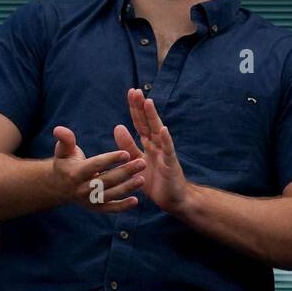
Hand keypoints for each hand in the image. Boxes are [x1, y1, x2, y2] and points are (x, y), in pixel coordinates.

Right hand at [50, 126, 144, 213]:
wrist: (59, 187)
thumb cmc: (66, 163)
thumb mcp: (64, 151)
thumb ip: (65, 140)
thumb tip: (59, 129)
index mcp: (75, 173)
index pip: (95, 165)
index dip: (110, 159)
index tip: (126, 153)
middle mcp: (81, 189)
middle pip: (106, 180)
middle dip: (125, 172)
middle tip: (142, 163)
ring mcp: (89, 200)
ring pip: (110, 195)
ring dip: (127, 188)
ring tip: (142, 179)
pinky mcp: (96, 208)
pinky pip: (110, 209)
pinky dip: (122, 207)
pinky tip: (136, 201)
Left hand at [116, 89, 192, 216]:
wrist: (173, 199)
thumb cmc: (156, 181)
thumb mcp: (137, 162)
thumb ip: (128, 145)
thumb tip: (118, 127)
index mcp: (149, 145)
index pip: (140, 123)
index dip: (135, 109)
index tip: (131, 93)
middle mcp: (158, 145)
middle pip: (148, 123)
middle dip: (142, 107)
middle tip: (135, 91)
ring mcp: (166, 153)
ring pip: (158, 132)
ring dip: (153, 117)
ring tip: (148, 103)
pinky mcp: (171, 164)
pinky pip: (168, 150)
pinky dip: (166, 139)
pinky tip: (163, 129)